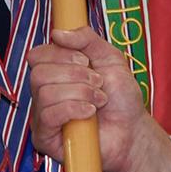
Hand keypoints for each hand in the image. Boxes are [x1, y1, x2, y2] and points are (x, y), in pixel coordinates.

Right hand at [28, 25, 151, 171]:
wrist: (133, 130)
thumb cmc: (121, 98)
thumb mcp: (110, 58)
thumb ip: (86, 39)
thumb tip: (57, 33)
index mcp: (54, 72)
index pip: (37, 55)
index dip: (61, 55)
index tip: (85, 61)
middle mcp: (44, 93)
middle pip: (39, 73)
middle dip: (74, 76)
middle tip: (98, 84)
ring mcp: (42, 116)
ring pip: (45, 93)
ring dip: (80, 94)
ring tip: (98, 101)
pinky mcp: (45, 138)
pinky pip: (48, 116)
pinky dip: (72, 110)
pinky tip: (89, 114)